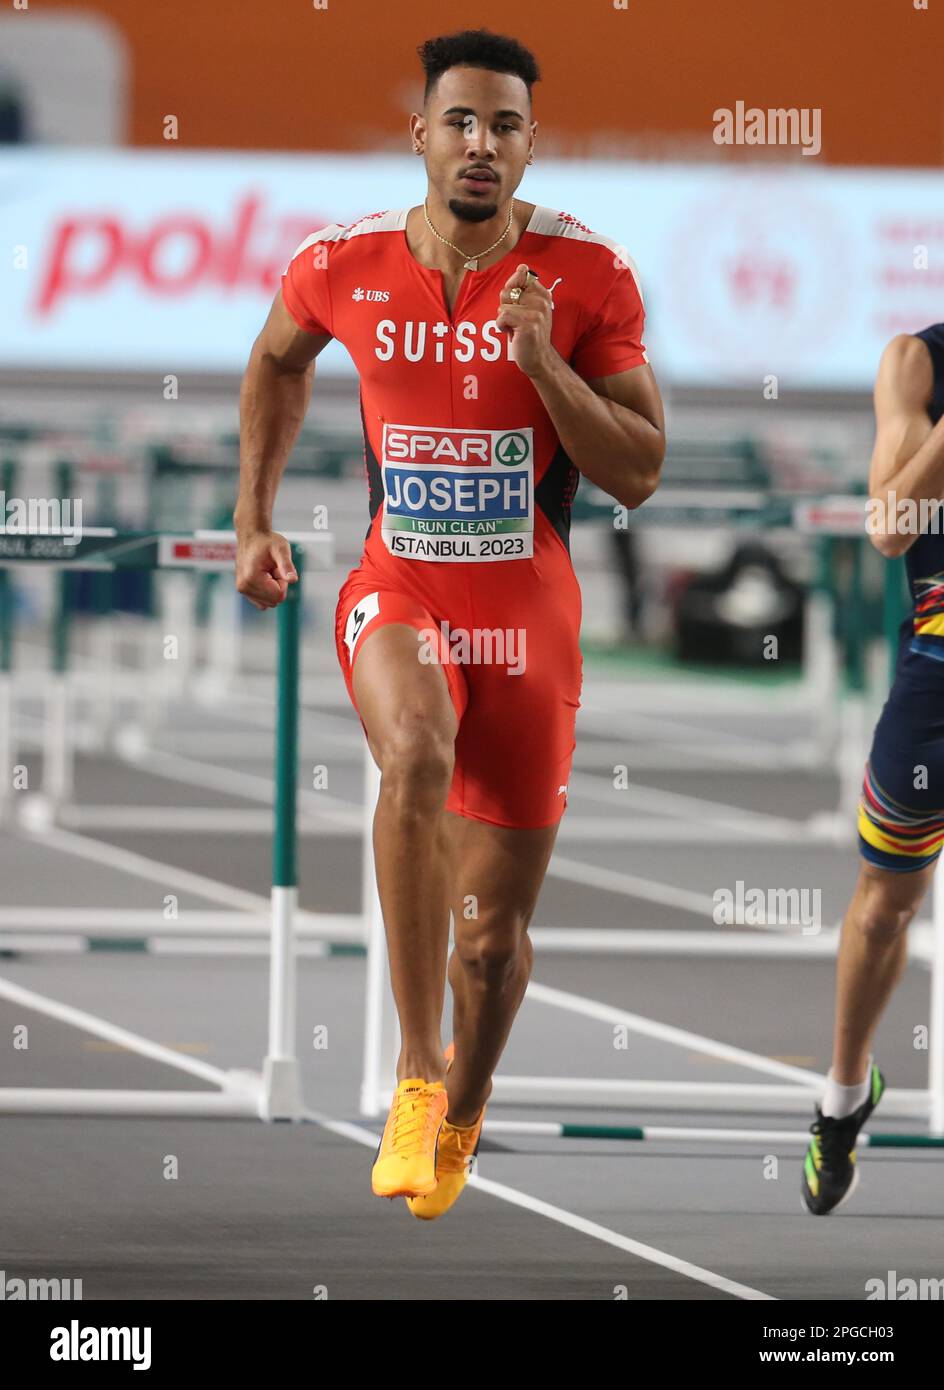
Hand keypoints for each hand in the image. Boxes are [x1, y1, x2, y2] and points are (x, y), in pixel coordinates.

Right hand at [234, 528, 296, 609]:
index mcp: (252, 578)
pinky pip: (263, 601)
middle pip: (274, 600)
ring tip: (267, 571)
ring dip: (272, 588)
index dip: (283, 581)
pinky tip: (263, 576)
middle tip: (272, 568)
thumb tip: (293, 580)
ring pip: (269, 602)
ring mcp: (242, 590)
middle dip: (278, 585)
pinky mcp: (243, 591)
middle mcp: (244, 587)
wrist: (252, 536)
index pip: (279, 595)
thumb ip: (287, 565)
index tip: (276, 568)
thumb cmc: (267, 541)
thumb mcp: (281, 549)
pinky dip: (266, 591)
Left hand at [495, 263, 556, 377]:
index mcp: (543, 294)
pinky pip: (502, 317)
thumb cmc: (529, 333)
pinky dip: (502, 327)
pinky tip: (512, 334)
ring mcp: (536, 312)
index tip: (517, 303)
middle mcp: (542, 300)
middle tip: (516, 320)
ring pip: (503, 306)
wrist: (539, 358)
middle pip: (507, 291)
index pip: (520, 275)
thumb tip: (522, 266)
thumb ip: (522, 288)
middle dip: (506, 306)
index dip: (512, 289)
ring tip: (516, 328)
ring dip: (504, 319)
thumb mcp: (529, 307)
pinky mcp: (528, 324)